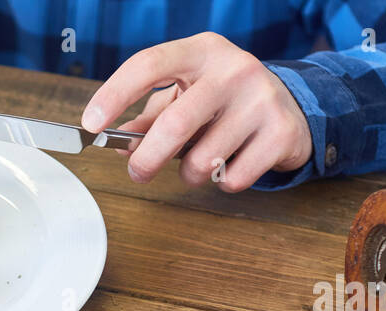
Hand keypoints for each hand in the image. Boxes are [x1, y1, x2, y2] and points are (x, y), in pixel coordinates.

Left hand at [81, 33, 312, 192]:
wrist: (293, 106)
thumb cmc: (226, 101)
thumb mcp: (188, 94)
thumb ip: (151, 117)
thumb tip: (119, 144)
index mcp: (202, 51)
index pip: (149, 64)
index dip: (114, 94)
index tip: (92, 124)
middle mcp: (234, 69)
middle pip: (175, 124)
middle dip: (147, 159)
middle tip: (137, 172)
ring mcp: (262, 100)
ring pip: (202, 161)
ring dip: (190, 175)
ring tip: (202, 161)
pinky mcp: (281, 133)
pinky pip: (231, 179)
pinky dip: (222, 183)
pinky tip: (233, 163)